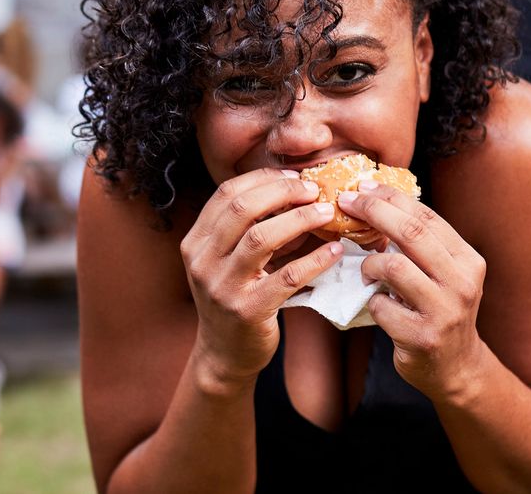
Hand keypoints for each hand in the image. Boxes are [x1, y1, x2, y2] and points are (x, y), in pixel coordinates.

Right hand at [180, 169, 344, 390]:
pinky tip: (334, 251)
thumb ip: (251, 229)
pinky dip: (314, 260)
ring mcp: (222, 287)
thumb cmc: (234, 299)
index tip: (294, 176)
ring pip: (262, 238)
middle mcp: (202, 261)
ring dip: (300, 220)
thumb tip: (299, 193)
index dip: (263, 179)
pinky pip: (286, 277)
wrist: (224, 355)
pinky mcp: (247, 311)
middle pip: (243, 209)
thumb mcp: (229, 262)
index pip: (227, 194)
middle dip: (283, 192)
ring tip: (326, 213)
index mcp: (196, 242)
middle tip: (314, 190)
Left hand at [337, 181, 486, 401]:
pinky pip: (381, 306)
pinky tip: (376, 303)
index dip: (390, 198)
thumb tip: (377, 201)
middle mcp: (462, 282)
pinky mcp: (421, 336)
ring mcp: (444, 311)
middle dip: (373, 212)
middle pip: (411, 233)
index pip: (426, 217)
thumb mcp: (445, 274)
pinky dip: (371, 300)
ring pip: (393, 267)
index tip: (362, 188)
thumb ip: (422, 245)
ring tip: (365, 271)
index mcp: (468, 260)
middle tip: (345, 204)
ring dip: (369, 265)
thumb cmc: (440, 311)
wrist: (455, 367)